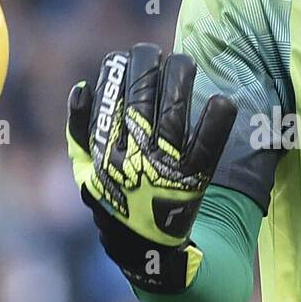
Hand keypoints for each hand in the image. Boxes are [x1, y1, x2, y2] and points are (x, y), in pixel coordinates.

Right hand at [67, 43, 235, 292]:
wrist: (143, 248)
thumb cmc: (114, 199)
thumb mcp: (84, 170)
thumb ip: (78, 130)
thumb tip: (83, 88)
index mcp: (105, 152)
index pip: (111, 98)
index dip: (118, 70)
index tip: (124, 58)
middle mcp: (133, 156)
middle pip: (143, 97)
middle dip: (149, 66)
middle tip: (156, 53)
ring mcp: (165, 166)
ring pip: (174, 112)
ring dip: (180, 80)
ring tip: (184, 62)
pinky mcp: (194, 178)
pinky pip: (208, 144)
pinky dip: (216, 121)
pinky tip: (222, 100)